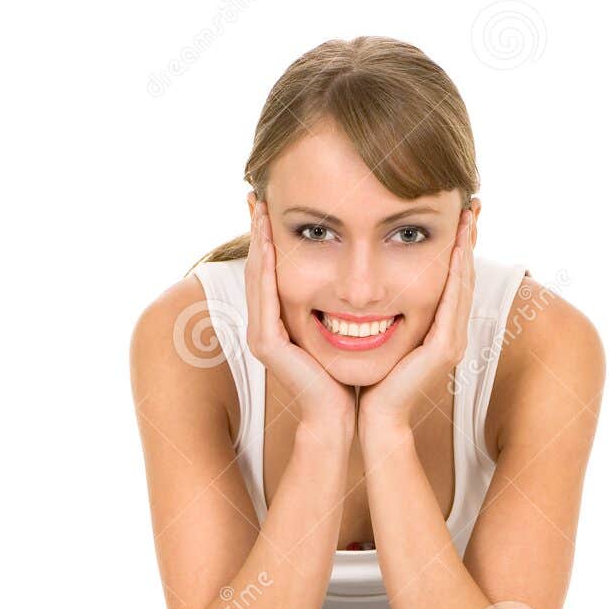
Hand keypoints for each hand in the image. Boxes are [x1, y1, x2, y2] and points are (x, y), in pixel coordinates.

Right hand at [244, 200, 356, 436]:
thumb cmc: (344, 375)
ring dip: (258, 241)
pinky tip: (270, 244)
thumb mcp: (339, 328)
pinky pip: (264, 298)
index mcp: (277, 320)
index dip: (269, 236)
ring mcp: (261, 336)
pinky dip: (267, 269)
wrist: (338, 415)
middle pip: (258, 267)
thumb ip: (334, 302)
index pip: (271, 268)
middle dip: (257, 230)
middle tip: (257, 193)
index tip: (272, 201)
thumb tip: (351, 273)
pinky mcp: (267, 345)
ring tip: (260, 210)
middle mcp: (264, 326)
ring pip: (257, 278)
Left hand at [357, 209, 475, 436]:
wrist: (376, 417)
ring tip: (468, 216)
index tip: (457, 214)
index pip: (454, 281)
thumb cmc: (375, 381)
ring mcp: (453, 342)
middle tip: (471, 204)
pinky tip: (456, 249)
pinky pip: (454, 303)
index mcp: (442, 332)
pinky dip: (457, 274)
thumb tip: (380, 287)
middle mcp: (453, 335)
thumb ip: (391, 313)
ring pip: (464, 285)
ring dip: (467, 249)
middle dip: (469, 240)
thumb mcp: (385, 337)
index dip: (459, 247)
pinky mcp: (445, 350)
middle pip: (465, 278)